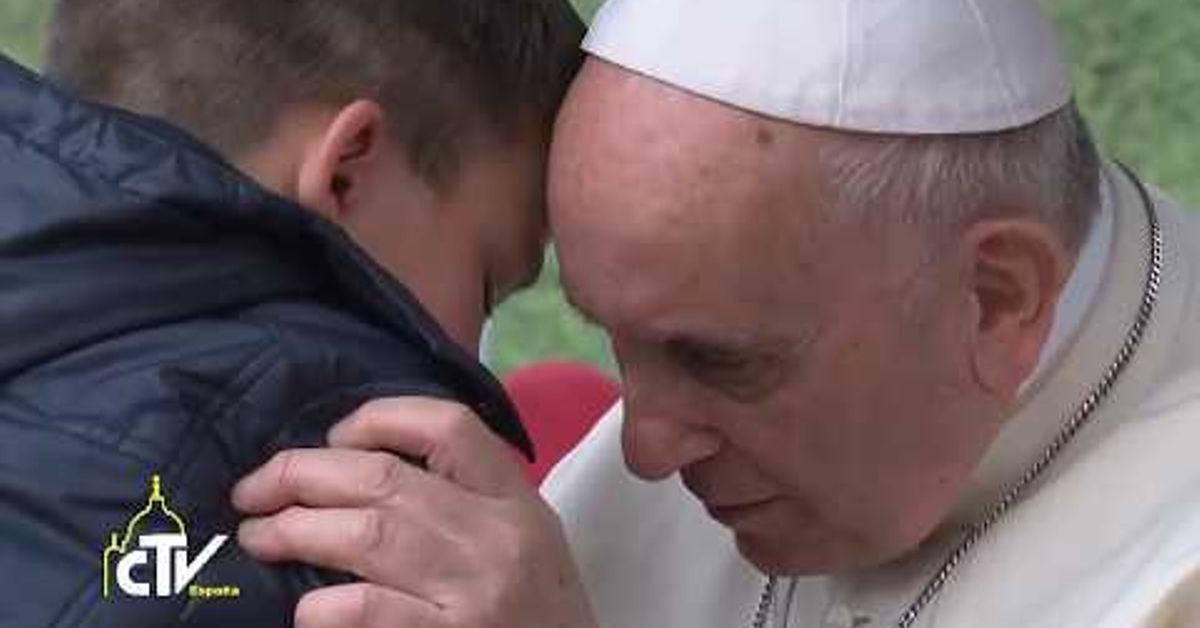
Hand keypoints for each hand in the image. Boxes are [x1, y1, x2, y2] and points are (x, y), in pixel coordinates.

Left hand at [233, 398, 597, 627]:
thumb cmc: (539, 615)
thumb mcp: (524, 540)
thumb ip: (464, 502)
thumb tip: (353, 471)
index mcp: (516, 500)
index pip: (447, 426)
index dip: (377, 420)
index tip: (333, 438)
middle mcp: (497, 536)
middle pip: (383, 477)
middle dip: (300, 475)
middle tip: (254, 490)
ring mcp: (473, 592)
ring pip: (366, 535)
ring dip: (293, 531)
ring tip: (258, 536)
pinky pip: (368, 611)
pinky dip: (323, 606)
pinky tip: (307, 608)